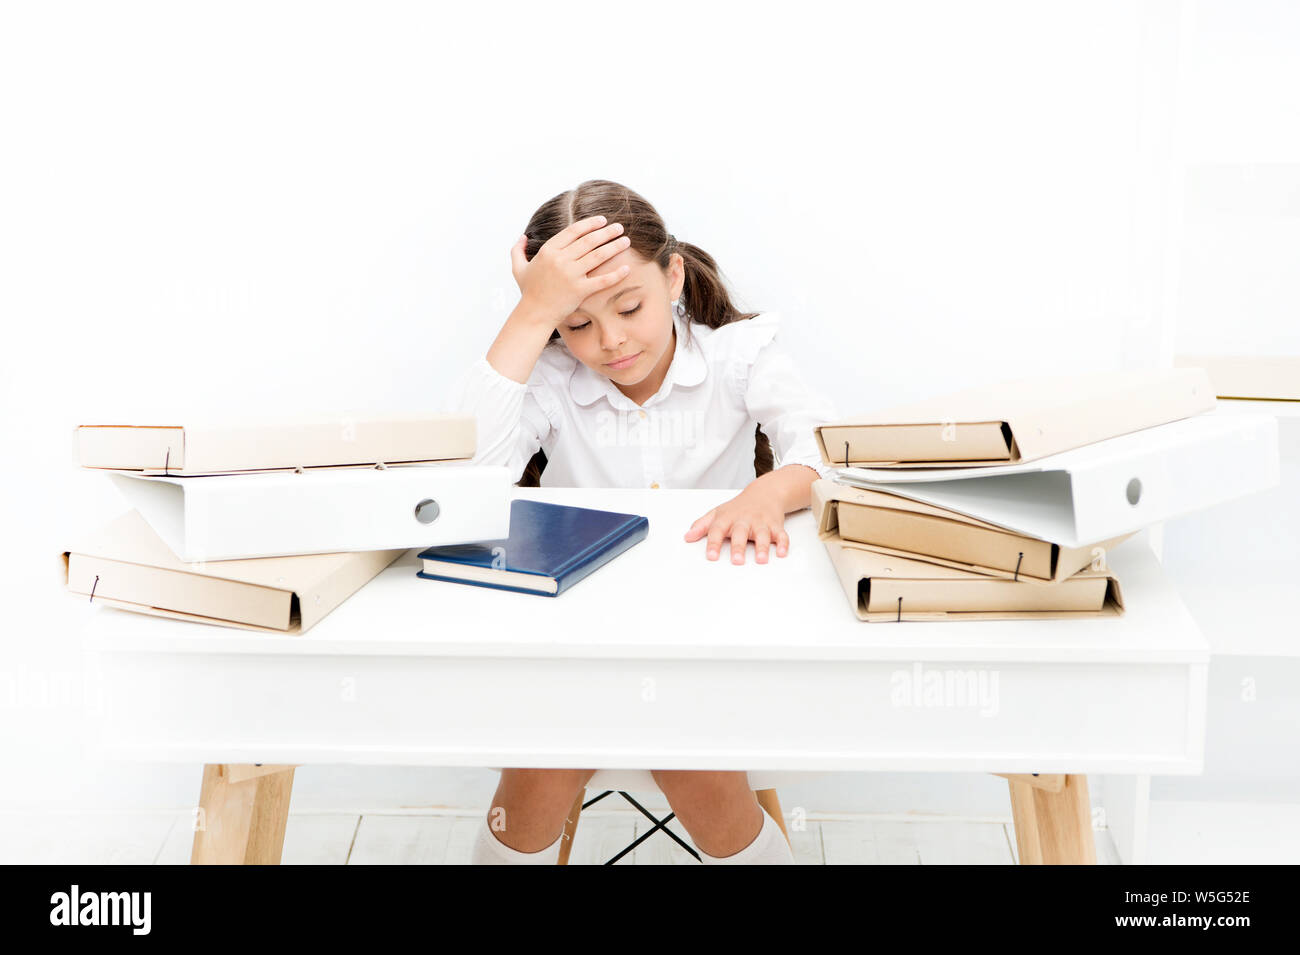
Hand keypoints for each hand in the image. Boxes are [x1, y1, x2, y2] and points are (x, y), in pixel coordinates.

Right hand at [509, 215, 631, 321]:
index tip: (602, 220)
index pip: (573, 231)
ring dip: (614, 246)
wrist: (534, 315)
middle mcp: (560, 260)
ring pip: (598, 255)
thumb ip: (517, 250)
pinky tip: (627, 268)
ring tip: (626, 241)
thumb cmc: (528, 291)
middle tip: (620, 227)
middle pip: (589, 240)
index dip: (590, 224)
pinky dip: (616, 274)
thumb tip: (522, 236)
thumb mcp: (518, 268)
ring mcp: (571, 275)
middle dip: (607, 232)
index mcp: (548, 251)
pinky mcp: (580, 291)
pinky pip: (602, 280)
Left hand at [684, 483, 790, 564]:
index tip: (711, 556)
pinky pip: (781, 535)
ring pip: (763, 535)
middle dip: (739, 547)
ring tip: (761, 560)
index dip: (713, 543)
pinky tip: (782, 553)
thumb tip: (687, 537)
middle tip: (737, 561)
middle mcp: (745, 520)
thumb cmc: (739, 507)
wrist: (765, 492)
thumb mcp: (718, 513)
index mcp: (728, 518)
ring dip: (763, 548)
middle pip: (741, 533)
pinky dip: (783, 543)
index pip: (717, 530)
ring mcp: (761, 523)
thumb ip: (702, 526)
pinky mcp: (776, 526)